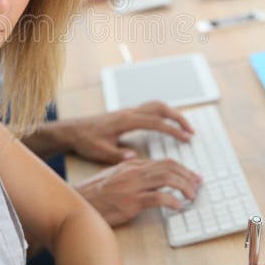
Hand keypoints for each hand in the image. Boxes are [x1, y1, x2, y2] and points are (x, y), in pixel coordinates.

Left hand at [65, 101, 193, 163]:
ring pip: (156, 106)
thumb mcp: (100, 151)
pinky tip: (167, 125)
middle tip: (191, 131)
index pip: (155, 122)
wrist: (74, 130)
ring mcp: (129, 112)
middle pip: (160, 108)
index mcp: (125, 120)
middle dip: (178, 118)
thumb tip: (134, 158)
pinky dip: (163, 114)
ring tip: (184, 128)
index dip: (172, 130)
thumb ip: (118, 155)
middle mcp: (129, 112)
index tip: (186, 138)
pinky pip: (150, 109)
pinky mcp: (127, 114)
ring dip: (172, 114)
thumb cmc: (86, 140)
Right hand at [75, 158, 201, 226]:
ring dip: (184, 187)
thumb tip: (153, 178)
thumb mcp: (116, 178)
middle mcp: (134, 171)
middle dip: (187, 175)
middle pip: (169, 167)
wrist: (79, 203)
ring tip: (192, 196)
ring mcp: (132, 186)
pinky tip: (178, 207)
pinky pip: (158, 198)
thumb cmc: (96, 193)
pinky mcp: (131, 201)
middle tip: (198, 185)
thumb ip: (134, 175)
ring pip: (167, 179)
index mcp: (132, 165)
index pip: (163, 162)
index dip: (182, 169)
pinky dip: (172, 201)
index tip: (192, 177)